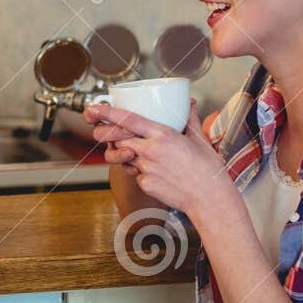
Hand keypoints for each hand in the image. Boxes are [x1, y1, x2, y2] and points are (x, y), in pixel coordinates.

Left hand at [85, 100, 232, 221]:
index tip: (93, 108)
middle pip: (117, 139)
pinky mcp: (144, 184)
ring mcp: (145, 169)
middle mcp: (150, 151)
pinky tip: (156, 172)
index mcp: (163, 136)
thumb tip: (188, 103)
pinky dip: (140, 169)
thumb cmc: (208, 169)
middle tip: (101, 130)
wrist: (209, 199)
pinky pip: (135, 173)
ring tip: (139, 152)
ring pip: (123, 156)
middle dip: (106, 134)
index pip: (128, 120)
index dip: (107, 113)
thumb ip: (189, 119)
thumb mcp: (200, 139)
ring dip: (124, 152)